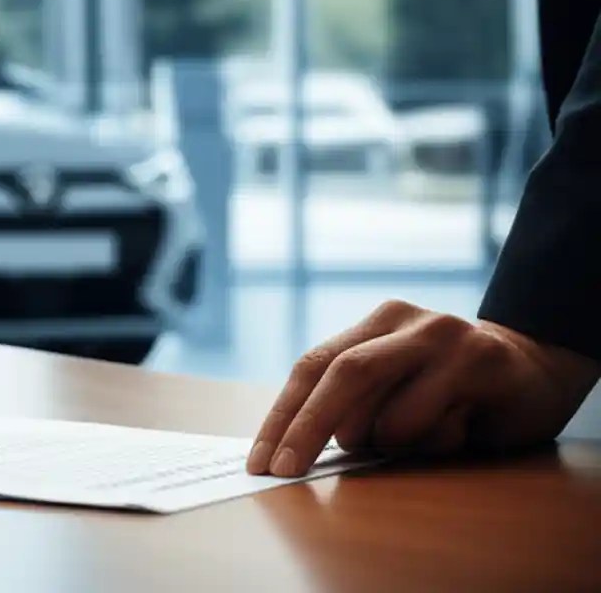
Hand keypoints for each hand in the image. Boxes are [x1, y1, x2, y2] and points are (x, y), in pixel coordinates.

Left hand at [246, 300, 599, 476]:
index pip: (310, 367)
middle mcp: (403, 321)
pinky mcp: (482, 360)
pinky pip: (436, 423)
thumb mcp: (392, 391)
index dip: (282, 416)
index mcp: (372, 325)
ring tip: (420, 438)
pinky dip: (434, 443)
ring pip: (389, 412)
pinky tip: (460, 429)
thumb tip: (291, 452)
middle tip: (286, 473)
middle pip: (340, 375)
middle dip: (305, 430)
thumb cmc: (448, 392)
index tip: (260, 463)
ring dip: (391, 444)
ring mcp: (445, 335)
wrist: (534, 370)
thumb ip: (350, 406)